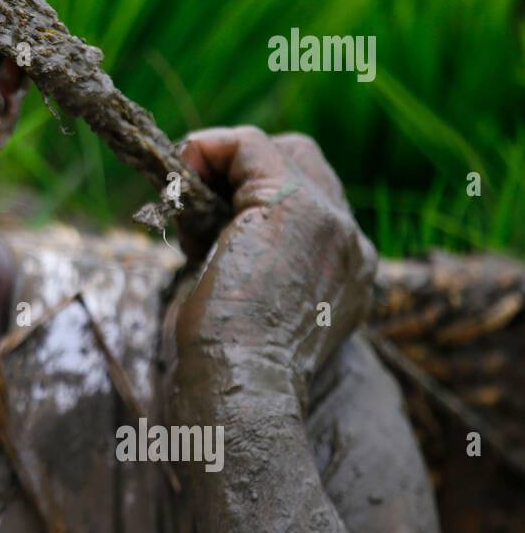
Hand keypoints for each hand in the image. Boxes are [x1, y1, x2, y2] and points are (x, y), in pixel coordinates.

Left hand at [174, 126, 376, 396]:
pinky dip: (207, 150)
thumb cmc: (230, 369)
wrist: (238, 388)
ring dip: (224, 169)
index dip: (254, 204)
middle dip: (246, 177)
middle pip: (306, 167)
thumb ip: (257, 271)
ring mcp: (332, 223)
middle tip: (199, 216)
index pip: (314, 206)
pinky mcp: (292, 205)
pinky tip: (181, 177)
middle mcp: (353, 247)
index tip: (207, 235)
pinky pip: (248, 145)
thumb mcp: (256, 316)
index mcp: (348, 276)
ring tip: (190, 215)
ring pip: (278, 151)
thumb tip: (212, 239)